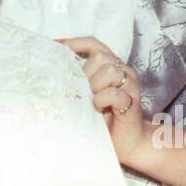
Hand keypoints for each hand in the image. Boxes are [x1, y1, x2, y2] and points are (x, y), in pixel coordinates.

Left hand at [60, 36, 145, 164]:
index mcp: (110, 66)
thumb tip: (54, 71)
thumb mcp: (86, 95)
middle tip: (82, 91)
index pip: (93, 44)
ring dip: (95, 86)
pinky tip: (99, 108)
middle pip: (100, 57)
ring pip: (110, 70)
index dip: (74, 43)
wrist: (127, 142)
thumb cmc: (103, 119)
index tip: (54, 47)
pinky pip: (115, 93)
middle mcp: (122, 71)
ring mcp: (129, 85)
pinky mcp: (131, 101)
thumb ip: (78, 80)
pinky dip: (103, 100)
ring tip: (92, 101)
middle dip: (86, 72)